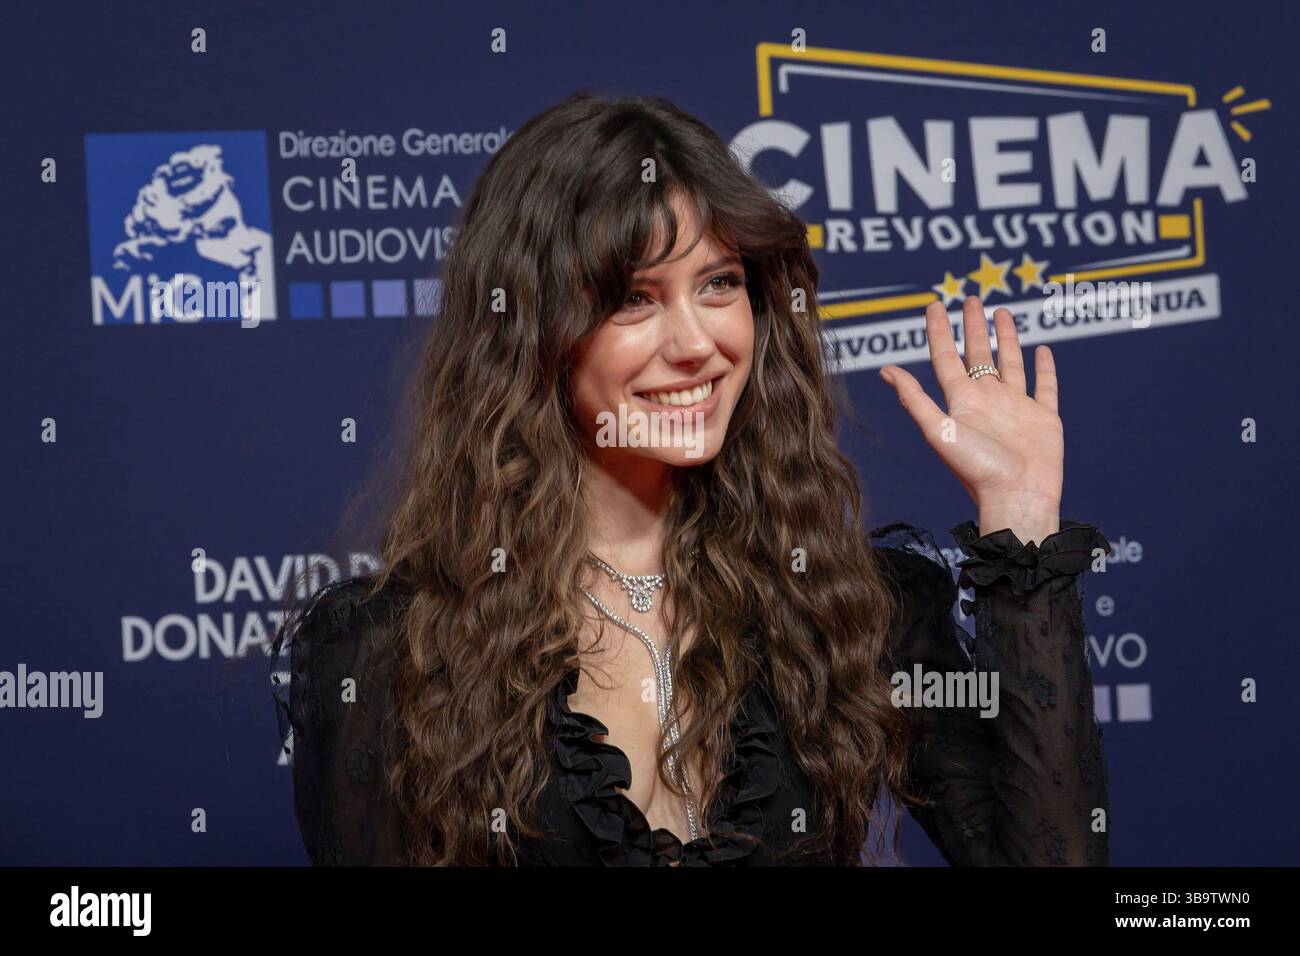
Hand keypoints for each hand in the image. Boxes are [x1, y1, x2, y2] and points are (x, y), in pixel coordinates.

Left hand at [879, 296, 1062, 545]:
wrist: (1018, 497)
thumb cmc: (977, 469)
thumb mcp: (939, 429)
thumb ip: (914, 399)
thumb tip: (885, 369)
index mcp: (961, 401)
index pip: (946, 357)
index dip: (938, 331)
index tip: (934, 304)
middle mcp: (987, 400)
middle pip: (977, 354)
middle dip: (973, 326)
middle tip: (970, 298)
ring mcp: (1016, 408)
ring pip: (1010, 362)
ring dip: (1006, 338)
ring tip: (1002, 312)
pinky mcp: (1044, 417)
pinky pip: (1045, 386)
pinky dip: (1045, 368)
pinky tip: (1042, 350)